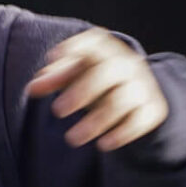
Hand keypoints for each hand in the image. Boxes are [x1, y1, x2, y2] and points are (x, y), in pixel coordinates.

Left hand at [25, 28, 168, 150]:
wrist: (138, 93)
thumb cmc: (95, 79)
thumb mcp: (74, 75)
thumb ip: (53, 78)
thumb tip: (33, 87)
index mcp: (105, 49)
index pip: (92, 41)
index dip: (73, 48)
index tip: (52, 58)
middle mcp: (126, 63)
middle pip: (107, 72)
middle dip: (81, 91)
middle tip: (57, 111)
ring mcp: (142, 84)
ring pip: (121, 100)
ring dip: (95, 122)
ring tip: (72, 139)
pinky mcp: (153, 107)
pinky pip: (140, 120)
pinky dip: (122, 133)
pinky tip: (103, 145)